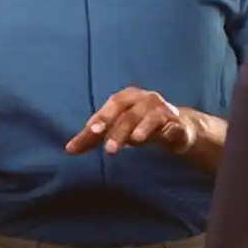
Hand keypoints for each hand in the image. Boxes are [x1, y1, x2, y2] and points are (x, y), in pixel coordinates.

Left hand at [65, 87, 196, 155]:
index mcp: (127, 97)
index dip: (101, 118)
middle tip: (109, 149)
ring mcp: (164, 110)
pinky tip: (165, 136)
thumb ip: (93, 138)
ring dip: (144, 127)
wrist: (178, 127)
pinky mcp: (179, 124)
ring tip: (136, 140)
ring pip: (152, 116)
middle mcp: (145, 99)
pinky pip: (175, 126)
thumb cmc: (139, 125)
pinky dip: (170, 130)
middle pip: (129, 112)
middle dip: (118, 128)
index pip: (111, 107)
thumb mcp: (115, 130)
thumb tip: (68, 150)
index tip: (91, 132)